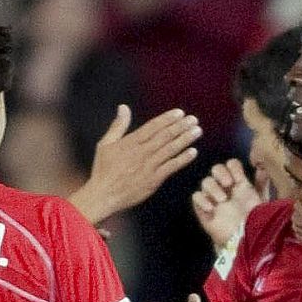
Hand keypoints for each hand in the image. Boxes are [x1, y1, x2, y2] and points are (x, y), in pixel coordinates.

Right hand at [71, 105, 201, 224]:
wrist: (103, 195)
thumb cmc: (103, 170)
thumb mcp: (106, 144)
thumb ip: (118, 125)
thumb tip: (123, 107)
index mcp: (130, 142)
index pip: (153, 126)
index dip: (168, 119)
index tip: (180, 113)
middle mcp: (141, 152)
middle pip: (165, 136)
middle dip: (180, 126)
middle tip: (193, 119)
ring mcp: (148, 166)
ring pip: (170, 149)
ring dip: (185, 139)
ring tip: (197, 131)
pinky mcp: (153, 180)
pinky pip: (171, 167)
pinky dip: (182, 159)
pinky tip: (193, 152)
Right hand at [192, 159, 261, 248]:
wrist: (243, 241)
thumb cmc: (253, 222)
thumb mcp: (261, 202)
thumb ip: (261, 185)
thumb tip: (262, 168)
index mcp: (238, 183)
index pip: (231, 165)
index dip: (233, 167)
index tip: (239, 178)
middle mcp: (224, 187)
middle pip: (216, 168)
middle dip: (221, 173)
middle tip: (229, 184)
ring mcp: (212, 197)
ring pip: (206, 181)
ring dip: (213, 188)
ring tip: (222, 200)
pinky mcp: (202, 209)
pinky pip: (196, 197)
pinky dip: (202, 200)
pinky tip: (211, 208)